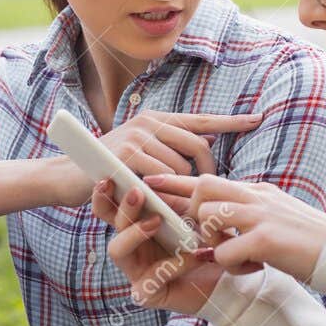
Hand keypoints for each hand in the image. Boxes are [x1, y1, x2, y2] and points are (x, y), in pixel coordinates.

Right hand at [51, 110, 263, 213]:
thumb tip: (206, 140)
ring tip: (170, 206)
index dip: (231, 121)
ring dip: (180, 192)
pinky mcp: (126, 156)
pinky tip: (157, 206)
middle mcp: (149, 123)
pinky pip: (160, 180)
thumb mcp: (141, 154)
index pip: (201, 119)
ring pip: (181, 169)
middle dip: (207, 172)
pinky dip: (163, 197)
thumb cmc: (107, 170)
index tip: (258, 118)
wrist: (68, 176)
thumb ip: (170, 147)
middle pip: (198, 146)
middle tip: (205, 195)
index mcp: (156, 120)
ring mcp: (137, 137)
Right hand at [90, 178, 223, 316]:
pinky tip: (197, 255)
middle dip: (121, 207)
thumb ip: (174, 195)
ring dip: (135, 232)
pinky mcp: (146, 293)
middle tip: (137, 193)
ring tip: (157, 221)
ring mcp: (136, 270)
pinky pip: (149, 277)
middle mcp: (132, 246)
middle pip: (111, 224)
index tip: (109, 178)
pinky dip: (173, 263)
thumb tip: (151, 180)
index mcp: (137, 224)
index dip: (103, 194)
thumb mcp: (194, 211)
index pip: (110, 207)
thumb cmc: (210, 240)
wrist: (231, 276)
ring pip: (117, 250)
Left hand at [144, 173, 325, 282]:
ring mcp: (261, 216)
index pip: (208, 179)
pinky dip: (229, 264)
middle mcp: (256, 197)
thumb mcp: (276, 217)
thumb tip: (220, 217)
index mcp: (257, 191)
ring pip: (208, 215)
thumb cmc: (309, 243)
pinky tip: (250, 269)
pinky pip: (224, 251)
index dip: (176, 183)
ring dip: (210, 240)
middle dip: (191, 212)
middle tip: (203, 237)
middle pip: (202, 187)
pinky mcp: (266, 240)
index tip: (149, 183)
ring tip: (231, 254)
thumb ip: (249, 213)